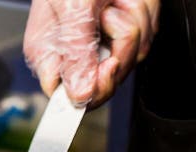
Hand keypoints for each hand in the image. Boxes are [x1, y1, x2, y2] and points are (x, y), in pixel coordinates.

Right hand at [24, 0, 159, 106]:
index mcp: (50, 53)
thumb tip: (78, 95)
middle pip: (104, 84)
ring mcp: (101, 44)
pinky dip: (144, 15)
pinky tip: (127, 0)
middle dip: (118, 47)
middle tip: (110, 17)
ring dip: (132, 24)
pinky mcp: (124, 33)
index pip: (68, 97)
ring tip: (115, 1)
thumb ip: (75, 52)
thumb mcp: (71, 7)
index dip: (92, 89)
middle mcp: (74, 53)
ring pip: (130, 60)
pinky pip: (145, 40)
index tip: (108, 68)